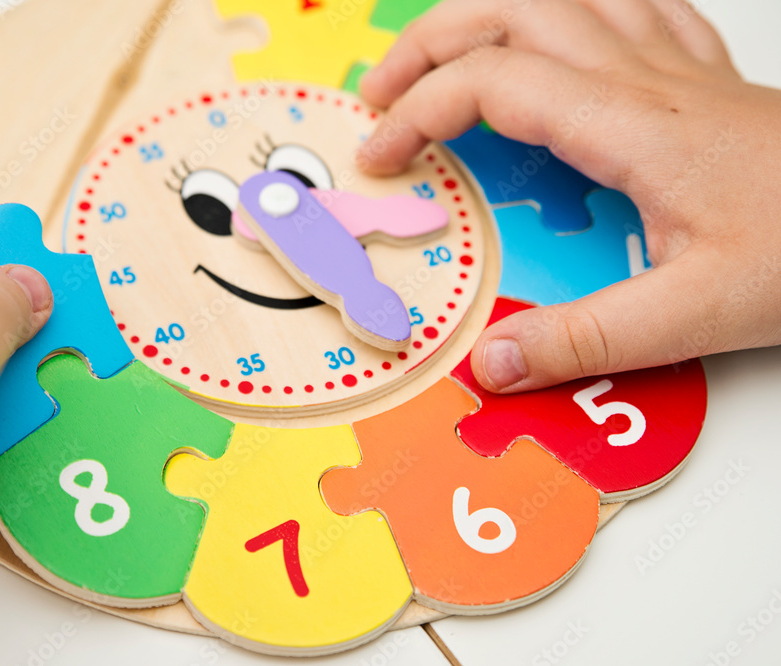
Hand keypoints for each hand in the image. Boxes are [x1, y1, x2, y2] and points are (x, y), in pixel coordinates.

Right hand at [357, 0, 780, 391]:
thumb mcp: (694, 312)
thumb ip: (582, 340)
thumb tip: (487, 364)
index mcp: (628, 125)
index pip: (491, 82)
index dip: (418, 112)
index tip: (382, 160)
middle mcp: (642, 75)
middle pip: (508, 11)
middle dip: (425, 46)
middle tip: (379, 98)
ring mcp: (675, 62)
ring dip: (483, 15)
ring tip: (439, 58)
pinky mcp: (700, 72)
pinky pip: (623, 3)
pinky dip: (565, 8)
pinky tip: (554, 35)